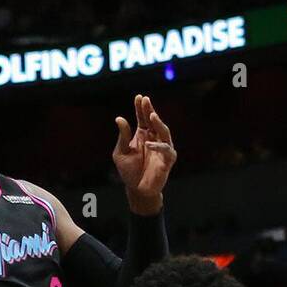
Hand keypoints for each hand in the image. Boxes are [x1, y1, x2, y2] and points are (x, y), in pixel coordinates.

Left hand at [113, 95, 176, 210]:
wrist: (136, 190)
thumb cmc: (128, 171)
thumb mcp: (121, 152)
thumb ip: (123, 136)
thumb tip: (119, 118)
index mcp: (142, 134)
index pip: (142, 118)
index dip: (141, 108)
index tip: (139, 97)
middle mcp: (154, 138)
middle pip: (154, 121)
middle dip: (150, 110)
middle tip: (145, 100)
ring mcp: (162, 148)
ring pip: (164, 132)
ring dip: (158, 123)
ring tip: (151, 115)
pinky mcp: (167, 160)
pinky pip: (166, 150)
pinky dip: (158, 146)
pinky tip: (148, 143)